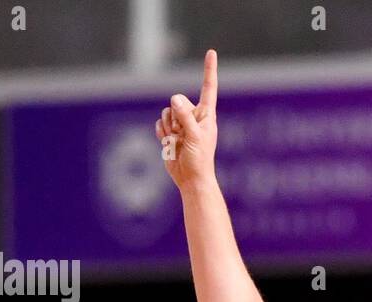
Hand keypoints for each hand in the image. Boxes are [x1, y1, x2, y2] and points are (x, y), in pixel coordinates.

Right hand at [157, 49, 218, 190]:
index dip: (209, 70)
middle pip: (177, 102)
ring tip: (178, 142)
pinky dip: (162, 134)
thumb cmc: (199, 160)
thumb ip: (185, 116)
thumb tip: (175, 97)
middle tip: (183, 137)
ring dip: (168, 127)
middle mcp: (195, 116)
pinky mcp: (171, 132)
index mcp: (207, 115)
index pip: (208, 87)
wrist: (190, 179)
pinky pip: (160, 123)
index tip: (211, 52)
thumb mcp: (194, 136)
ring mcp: (182, 124)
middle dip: (175, 118)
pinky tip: (170, 145)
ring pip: (166, 112)